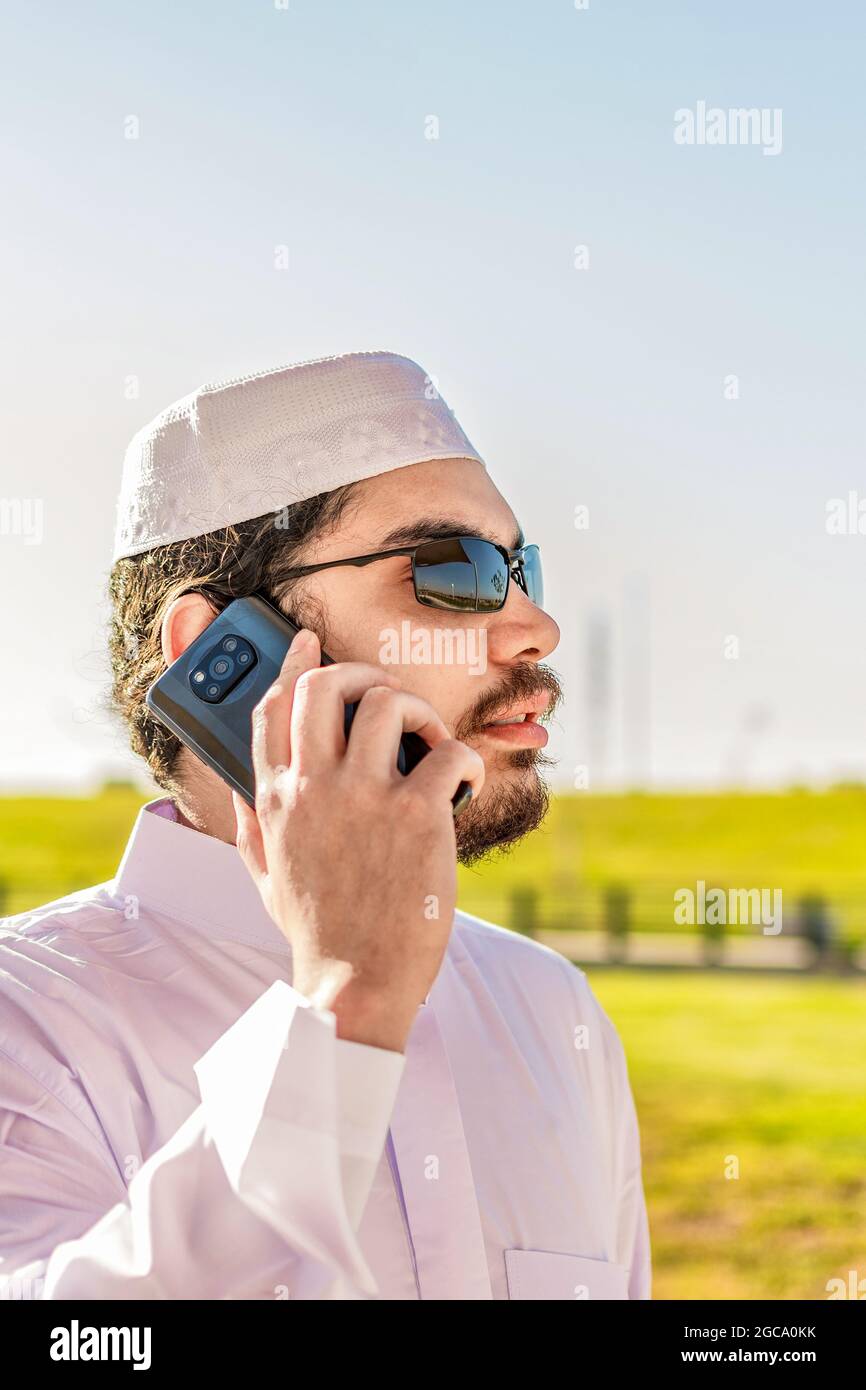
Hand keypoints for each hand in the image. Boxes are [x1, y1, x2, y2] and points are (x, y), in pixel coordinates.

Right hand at [233, 629, 484, 1051]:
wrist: (355, 984)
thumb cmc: (318, 932)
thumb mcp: (264, 875)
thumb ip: (250, 824)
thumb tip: (246, 785)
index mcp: (275, 799)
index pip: (273, 708)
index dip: (292, 664)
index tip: (309, 642)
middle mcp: (313, 787)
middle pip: (325, 686)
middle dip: (360, 673)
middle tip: (387, 696)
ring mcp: (364, 797)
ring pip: (386, 701)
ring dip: (416, 711)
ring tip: (429, 743)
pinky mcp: (416, 815)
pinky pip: (448, 750)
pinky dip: (464, 756)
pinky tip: (463, 781)